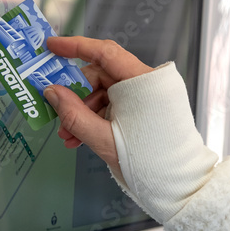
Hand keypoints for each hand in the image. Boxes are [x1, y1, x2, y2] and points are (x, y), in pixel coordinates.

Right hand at [44, 37, 152, 166]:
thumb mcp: (104, 139)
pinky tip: (79, 137)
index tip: (52, 46)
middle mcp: (147, 83)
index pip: (105, 53)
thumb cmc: (151, 162)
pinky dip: (95, 118)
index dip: (75, 47)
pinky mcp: (146, 109)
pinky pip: (114, 105)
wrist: (178, 184)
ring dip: (82, 112)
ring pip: (105, 93)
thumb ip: (73, 114)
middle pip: (101, 76)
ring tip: (68, 135)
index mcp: (143, 82)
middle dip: (75, 95)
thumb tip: (51, 92)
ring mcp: (147, 96)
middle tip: (55, 111)